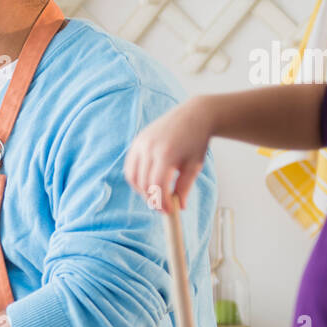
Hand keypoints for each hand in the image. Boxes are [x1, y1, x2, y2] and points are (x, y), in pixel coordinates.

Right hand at [123, 97, 214, 211]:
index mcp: (166, 153)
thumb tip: (179, 207)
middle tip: (162, 206)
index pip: (157, 186)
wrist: (194, 114)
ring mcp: (140, 143)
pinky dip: (136, 178)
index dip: (161, 202)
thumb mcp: (194, 166)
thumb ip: (184, 187)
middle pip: (144, 183)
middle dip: (152, 199)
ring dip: (142, 190)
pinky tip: (147, 183)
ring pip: (132, 177)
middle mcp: (149, 147)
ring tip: (155, 194)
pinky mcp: (137, 141)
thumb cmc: (196, 141)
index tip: (168, 211)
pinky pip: (130, 166)